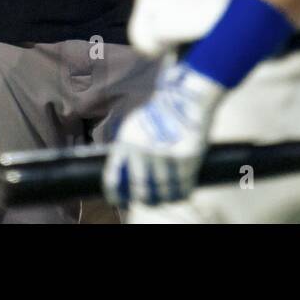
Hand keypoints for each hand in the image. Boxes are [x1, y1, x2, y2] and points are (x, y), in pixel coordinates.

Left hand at [102, 63, 224, 207]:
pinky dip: (183, 193)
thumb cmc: (158, 114)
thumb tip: (121, 179)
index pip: (113, 180)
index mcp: (125, 144)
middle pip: (141, 191)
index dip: (116, 195)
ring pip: (164, 192)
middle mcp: (142, 152)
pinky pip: (183, 186)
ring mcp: (164, 156)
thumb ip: (126, 151)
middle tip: (150, 201)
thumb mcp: (133, 127)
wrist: (185, 98)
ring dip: (166, 198)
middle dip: (146, 200)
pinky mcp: (185, 158)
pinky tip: (183, 193)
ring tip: (168, 197)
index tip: (121, 201)